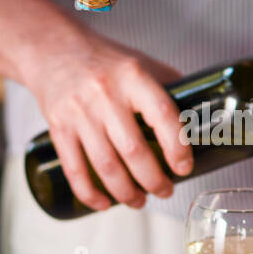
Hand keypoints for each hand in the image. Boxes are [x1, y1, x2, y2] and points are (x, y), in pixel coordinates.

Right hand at [20, 20, 192, 210]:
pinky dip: (90, 193)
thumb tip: (200, 117)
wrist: (53, 49)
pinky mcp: (57, 126)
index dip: (177, 146)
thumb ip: (168, 88)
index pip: (162, 114)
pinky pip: (75, 168)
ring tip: (139, 201)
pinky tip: (104, 204)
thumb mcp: (140, 64)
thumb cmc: (104, 60)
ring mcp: (79, 112)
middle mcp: (105, 93)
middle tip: (165, 191)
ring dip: (126, 192)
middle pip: (133, 150)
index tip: (183, 167)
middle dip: (153, 180)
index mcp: (133, 76)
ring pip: (105, 165)